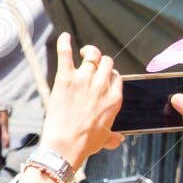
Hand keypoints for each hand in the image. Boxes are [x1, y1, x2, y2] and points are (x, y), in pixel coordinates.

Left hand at [37, 32, 124, 169]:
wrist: (65, 146)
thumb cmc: (85, 144)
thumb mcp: (104, 140)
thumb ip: (113, 137)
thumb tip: (118, 139)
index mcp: (114, 99)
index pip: (116, 77)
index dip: (109, 75)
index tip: (102, 78)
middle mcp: (102, 86)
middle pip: (107, 63)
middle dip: (101, 61)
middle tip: (92, 62)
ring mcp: (84, 80)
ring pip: (92, 56)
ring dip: (89, 52)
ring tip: (83, 52)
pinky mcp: (65, 79)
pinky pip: (66, 54)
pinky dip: (64, 43)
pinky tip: (64, 36)